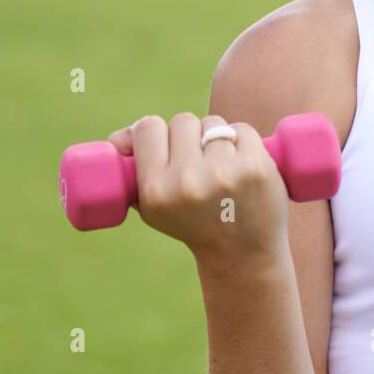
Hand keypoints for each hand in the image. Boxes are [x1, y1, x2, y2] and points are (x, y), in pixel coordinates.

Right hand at [106, 112, 290, 269]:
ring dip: (216, 137)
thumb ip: (132, 169)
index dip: (156, 131)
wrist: (242, 253)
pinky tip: (243, 164)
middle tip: (197, 160)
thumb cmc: (193, 222)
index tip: (164, 144)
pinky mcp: (255, 166)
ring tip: (221, 166)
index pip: (148, 128)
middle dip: (189, 135)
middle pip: (182, 121)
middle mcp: (188, 181)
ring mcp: (223, 173)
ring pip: (213, 124)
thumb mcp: (154, 206)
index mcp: (156, 191)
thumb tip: (118, 136)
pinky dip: (243, 141)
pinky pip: (242, 129)